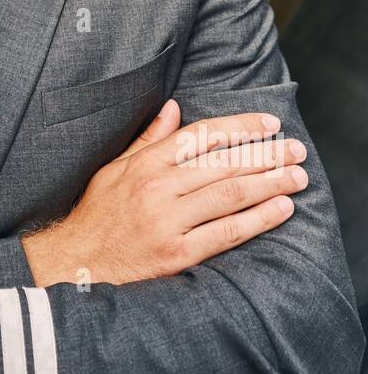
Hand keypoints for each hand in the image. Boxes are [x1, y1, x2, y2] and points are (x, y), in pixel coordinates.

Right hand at [22, 101, 308, 286]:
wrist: (76, 265)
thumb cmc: (97, 216)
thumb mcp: (114, 169)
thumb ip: (148, 140)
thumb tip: (174, 108)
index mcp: (144, 163)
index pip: (201, 135)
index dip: (240, 127)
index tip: (270, 123)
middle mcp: (157, 187)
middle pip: (223, 163)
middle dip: (266, 155)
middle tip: (296, 149)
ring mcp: (167, 220)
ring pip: (230, 194)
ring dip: (270, 183)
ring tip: (298, 177)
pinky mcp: (176, 253)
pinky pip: (226, 232)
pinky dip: (258, 219)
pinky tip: (281, 210)